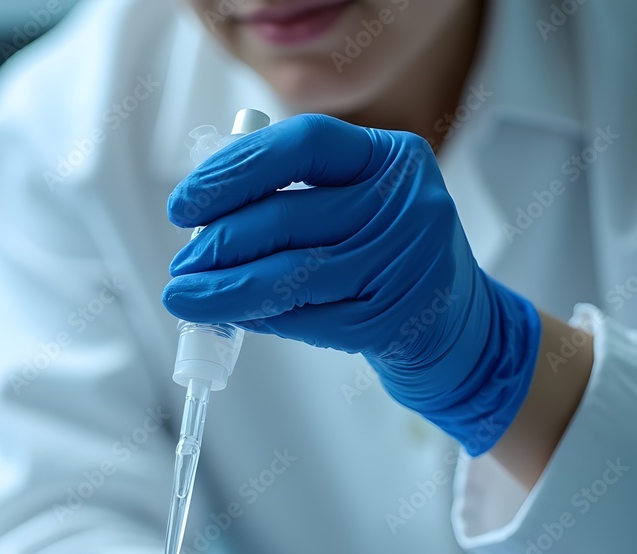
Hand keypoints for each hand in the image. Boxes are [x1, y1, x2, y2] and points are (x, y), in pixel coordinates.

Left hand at [163, 114, 540, 454]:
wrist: (454, 324)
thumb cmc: (387, 257)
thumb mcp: (357, 205)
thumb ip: (295, 197)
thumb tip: (204, 222)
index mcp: (390, 158)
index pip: (300, 145)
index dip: (233, 172)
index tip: (186, 204)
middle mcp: (403, 204)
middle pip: (284, 217)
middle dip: (218, 244)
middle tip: (183, 265)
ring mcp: (400, 265)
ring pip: (287, 277)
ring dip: (223, 291)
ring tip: (186, 298)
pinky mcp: (388, 321)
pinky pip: (303, 319)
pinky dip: (259, 318)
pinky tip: (233, 318)